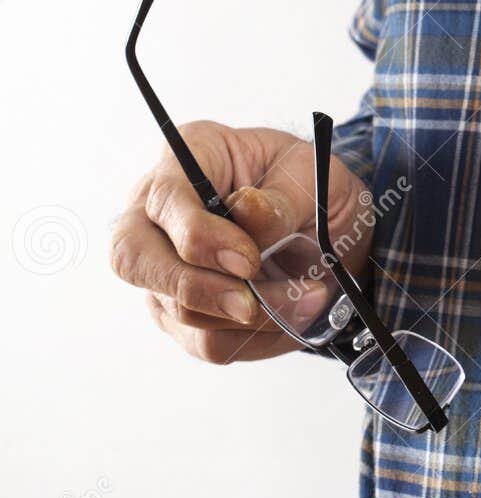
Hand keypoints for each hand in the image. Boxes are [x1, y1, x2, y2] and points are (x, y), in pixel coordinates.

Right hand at [111, 121, 370, 364]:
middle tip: (250, 303)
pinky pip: (206, 341)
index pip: (164, 199)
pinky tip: (294, 314)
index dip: (199, 236)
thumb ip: (280, 197)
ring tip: (307, 296)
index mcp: (189, 156)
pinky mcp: (181, 310)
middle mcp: (158, 212)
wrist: (330, 224)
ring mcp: (162, 266)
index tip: (247, 261)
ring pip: (176, 310)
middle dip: (196, 289)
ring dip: (248, 317)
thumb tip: (246, 210)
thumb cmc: (311, 187)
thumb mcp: (314, 177)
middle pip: (134, 259)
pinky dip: (256, 337)